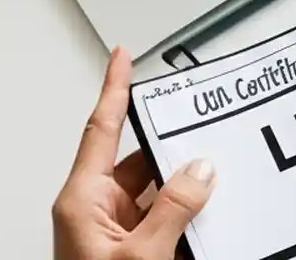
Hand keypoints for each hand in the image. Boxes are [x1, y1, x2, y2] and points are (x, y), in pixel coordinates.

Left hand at [53, 47, 216, 259]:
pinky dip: (189, 216)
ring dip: (187, 191)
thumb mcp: (143, 254)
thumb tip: (199, 168)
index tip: (121, 56)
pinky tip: (207, 218)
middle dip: (175, 152)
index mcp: (82, 201)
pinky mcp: (134, 250)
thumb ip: (175, 207)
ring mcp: (116, 232)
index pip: (101, 129)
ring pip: (160, 192)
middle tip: (203, 133)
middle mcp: (95, 211)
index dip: (113, 88)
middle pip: (141, 162)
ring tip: (214, 187)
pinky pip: (166, 218)